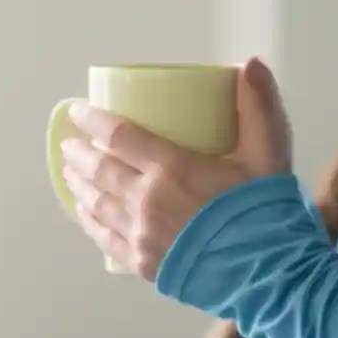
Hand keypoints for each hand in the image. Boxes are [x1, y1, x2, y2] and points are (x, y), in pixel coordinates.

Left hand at [61, 57, 291, 280]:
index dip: (93, 120)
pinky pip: (105, 239)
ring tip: (70, 173)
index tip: (78, 111)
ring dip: (79, 185)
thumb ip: (257, 107)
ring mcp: (141, 234)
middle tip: (70, 143)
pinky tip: (83, 213)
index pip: (118, 136)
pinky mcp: (143, 263)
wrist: (268, 273)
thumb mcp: (267, 153)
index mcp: (172, 168)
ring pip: (96, 204)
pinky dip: (89, 222)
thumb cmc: (266, 210)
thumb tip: (251, 63)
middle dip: (80, 153)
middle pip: (99, 170)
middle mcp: (146, 200)